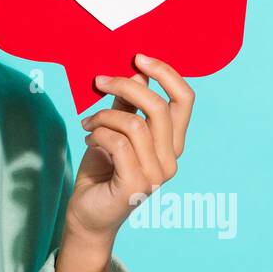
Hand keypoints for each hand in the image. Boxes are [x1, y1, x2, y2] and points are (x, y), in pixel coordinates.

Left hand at [64, 53, 195, 239]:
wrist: (87, 214)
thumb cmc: (101, 170)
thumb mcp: (115, 129)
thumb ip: (127, 105)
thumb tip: (136, 72)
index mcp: (171, 142)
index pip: (185, 100)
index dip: (166, 73)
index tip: (138, 57)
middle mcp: (171, 159)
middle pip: (159, 107)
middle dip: (126, 85)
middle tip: (99, 80)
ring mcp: (156, 175)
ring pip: (134, 124)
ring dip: (103, 115)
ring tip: (87, 123)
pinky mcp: (136, 185)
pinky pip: (117, 143)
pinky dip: (98, 134)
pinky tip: (88, 140)